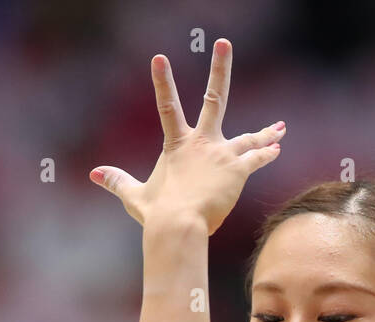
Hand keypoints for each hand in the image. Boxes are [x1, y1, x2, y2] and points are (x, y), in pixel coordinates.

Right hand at [89, 37, 285, 234]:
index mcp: (177, 145)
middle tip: (223, 44)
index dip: (163, 81)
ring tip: (280, 128)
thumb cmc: (157, 214)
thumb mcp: (135, 196)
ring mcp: (222, 154)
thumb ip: (118, 181)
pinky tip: (277, 148)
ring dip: (266, 133)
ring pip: (249, 138)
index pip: (167, 106)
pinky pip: (256, 158)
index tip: (160, 57)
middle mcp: (202, 142)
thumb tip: (94, 174)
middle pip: (213, 99)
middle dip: (219, 69)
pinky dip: (267, 153)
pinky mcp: (237, 170)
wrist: (179, 224)